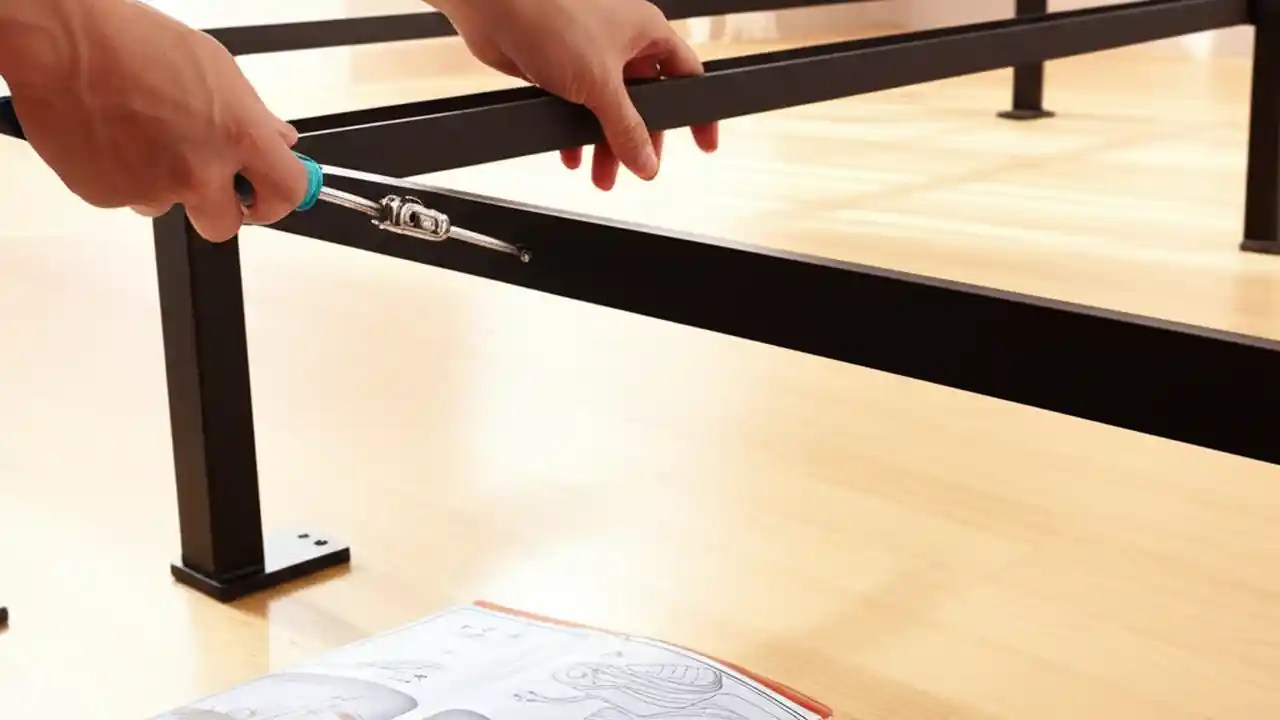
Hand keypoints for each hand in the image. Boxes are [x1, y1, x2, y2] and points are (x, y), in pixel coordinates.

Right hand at [0, 0, 306, 240]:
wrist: (61, 43)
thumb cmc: (134, 43)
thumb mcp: (215, 67)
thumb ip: (252, 114)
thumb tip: (279, 139)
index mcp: (238, 135)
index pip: (287, 192)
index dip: (279, 199)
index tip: (268, 196)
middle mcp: (200, 171)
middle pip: (226, 224)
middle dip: (219, 208)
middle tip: (203, 178)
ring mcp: (154, 189)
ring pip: (170, 206)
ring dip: (164, 184)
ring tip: (143, 135)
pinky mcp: (110, 197)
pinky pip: (128, 198)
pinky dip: (124, 176)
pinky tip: (116, 138)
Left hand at [436, 0, 717, 189]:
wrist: (493, 6)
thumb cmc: (550, 17)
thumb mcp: (601, 84)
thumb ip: (627, 129)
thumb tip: (647, 161)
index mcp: (646, 31)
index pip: (686, 76)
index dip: (696, 111)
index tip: (702, 142)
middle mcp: (622, 40)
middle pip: (644, 102)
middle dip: (638, 139)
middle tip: (637, 167)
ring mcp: (591, 53)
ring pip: (609, 108)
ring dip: (604, 144)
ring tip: (600, 175)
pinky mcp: (559, 66)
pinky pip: (578, 108)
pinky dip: (576, 132)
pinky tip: (571, 155)